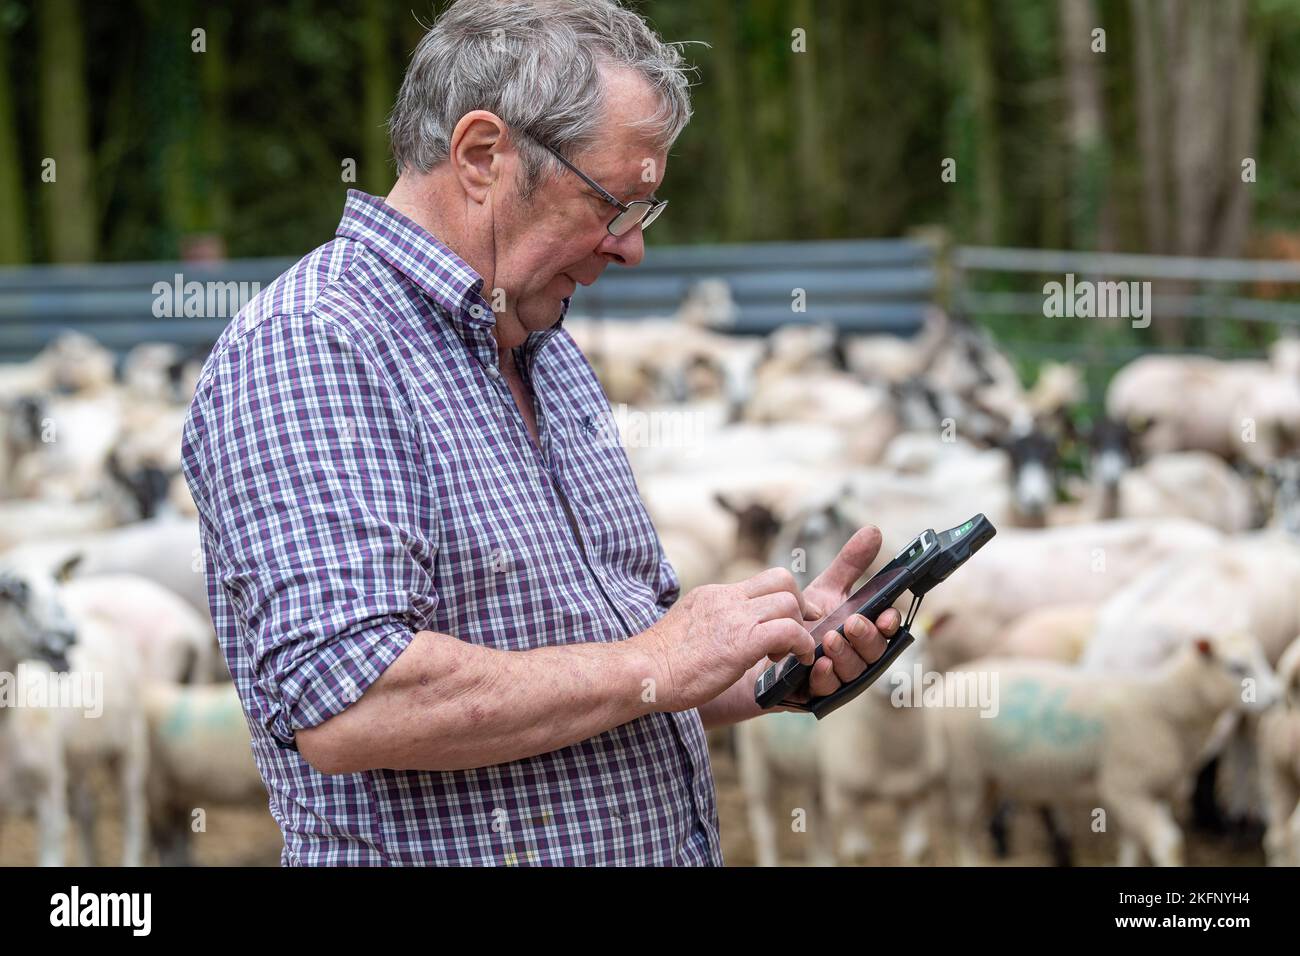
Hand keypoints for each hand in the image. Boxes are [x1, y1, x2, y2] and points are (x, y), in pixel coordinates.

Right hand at [635, 567, 816, 712]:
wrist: (644, 671)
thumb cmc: (659, 663)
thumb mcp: (687, 628)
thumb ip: (709, 623)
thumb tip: (720, 635)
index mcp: (713, 595)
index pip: (761, 579)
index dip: (784, 596)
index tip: (791, 618)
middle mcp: (726, 598)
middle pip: (783, 580)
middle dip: (799, 606)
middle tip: (796, 635)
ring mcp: (735, 617)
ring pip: (789, 602)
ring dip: (799, 629)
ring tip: (788, 654)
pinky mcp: (744, 641)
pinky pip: (790, 631)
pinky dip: (802, 645)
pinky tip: (797, 660)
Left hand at [782, 525, 901, 705]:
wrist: (763, 647)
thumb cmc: (803, 621)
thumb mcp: (826, 590)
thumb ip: (851, 565)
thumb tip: (873, 531)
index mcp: (865, 632)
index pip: (888, 630)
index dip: (890, 623)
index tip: (886, 614)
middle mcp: (858, 656)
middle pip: (874, 653)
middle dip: (866, 638)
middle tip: (850, 623)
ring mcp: (840, 677)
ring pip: (853, 672)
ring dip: (844, 655)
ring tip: (829, 639)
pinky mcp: (817, 694)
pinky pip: (827, 690)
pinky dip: (825, 677)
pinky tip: (818, 663)